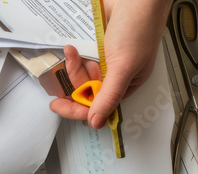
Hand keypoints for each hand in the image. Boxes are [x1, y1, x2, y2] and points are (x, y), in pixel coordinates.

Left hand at [49, 0, 171, 128]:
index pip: (98, 106)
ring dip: (74, 64)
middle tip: (73, 63)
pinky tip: (72, 47)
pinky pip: (79, 59)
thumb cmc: (138, 27)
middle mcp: (115, 75)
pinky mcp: (95, 48)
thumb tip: (97, 122)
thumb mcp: (123, 67)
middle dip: (76, 79)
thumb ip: (109, 95)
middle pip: (85, 90)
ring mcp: (104, 61)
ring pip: (80, 74)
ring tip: (72, 50)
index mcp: (126, 84)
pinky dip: (74, 55)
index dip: (77, 108)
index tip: (58, 105)